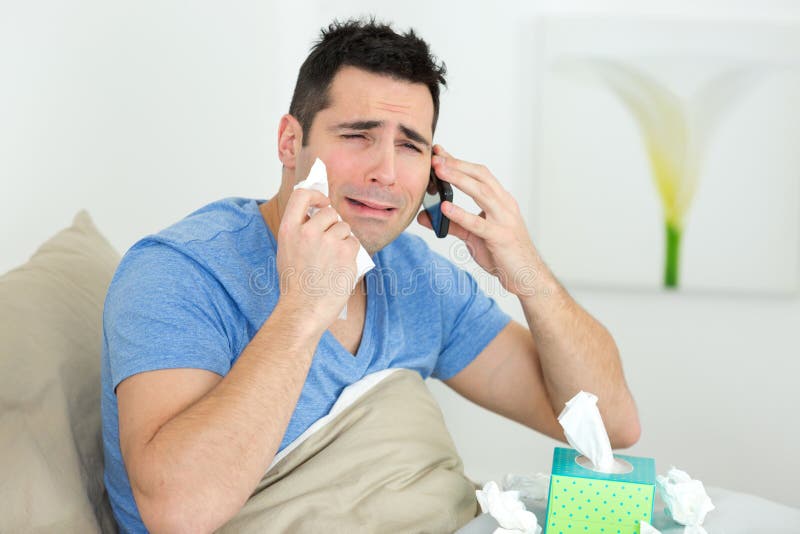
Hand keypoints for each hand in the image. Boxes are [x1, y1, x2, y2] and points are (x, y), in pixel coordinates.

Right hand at [276, 188, 359, 330]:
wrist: (304, 309)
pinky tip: (340, 266)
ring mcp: (328, 242)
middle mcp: (308, 232)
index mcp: (289, 230)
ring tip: (333, 259)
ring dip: (343, 239)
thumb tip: (318, 214)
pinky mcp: (345, 254)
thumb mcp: (287, 251)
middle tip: (330, 242)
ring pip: (344, 228)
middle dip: (334, 224)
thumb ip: (300, 231)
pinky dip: (350, 253)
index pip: (302, 195)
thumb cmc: (296, 285)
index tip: (323, 202)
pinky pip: (354, 243)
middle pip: (330, 213)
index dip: (316, 195)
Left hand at [417, 145, 540, 296]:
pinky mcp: (501, 237)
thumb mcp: (473, 236)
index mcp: (501, 201)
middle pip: (480, 176)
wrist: (526, 276)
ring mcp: (505, 220)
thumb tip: (424, 216)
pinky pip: (479, 223)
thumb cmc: (503, 254)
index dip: (459, 162)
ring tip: (439, 172)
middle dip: (457, 165)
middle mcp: (504, 205)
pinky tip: (446, 207)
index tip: (439, 152)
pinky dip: (461, 214)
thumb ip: (451, 225)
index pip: (479, 174)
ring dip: (459, 179)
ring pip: (482, 193)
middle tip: (435, 158)